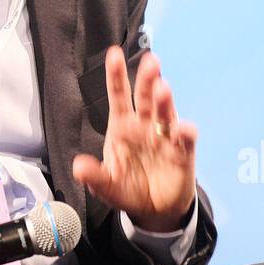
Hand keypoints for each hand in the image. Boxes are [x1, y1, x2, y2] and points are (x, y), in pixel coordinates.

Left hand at [72, 46, 197, 231]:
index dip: (116, 75)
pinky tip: (183, 128)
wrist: (154, 211)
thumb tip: (78, 167)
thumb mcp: (106, 186)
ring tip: (163, 88)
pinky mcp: (182, 153)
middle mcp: (144, 126)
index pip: (119, 96)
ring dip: (165, 100)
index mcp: (123, 127)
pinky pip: (185, 140)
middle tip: (150, 62)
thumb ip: (94, 176)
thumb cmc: (128, 189)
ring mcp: (164, 137)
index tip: (114, 54)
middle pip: (145, 98)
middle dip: (147, 79)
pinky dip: (185, 132)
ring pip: (166, 113)